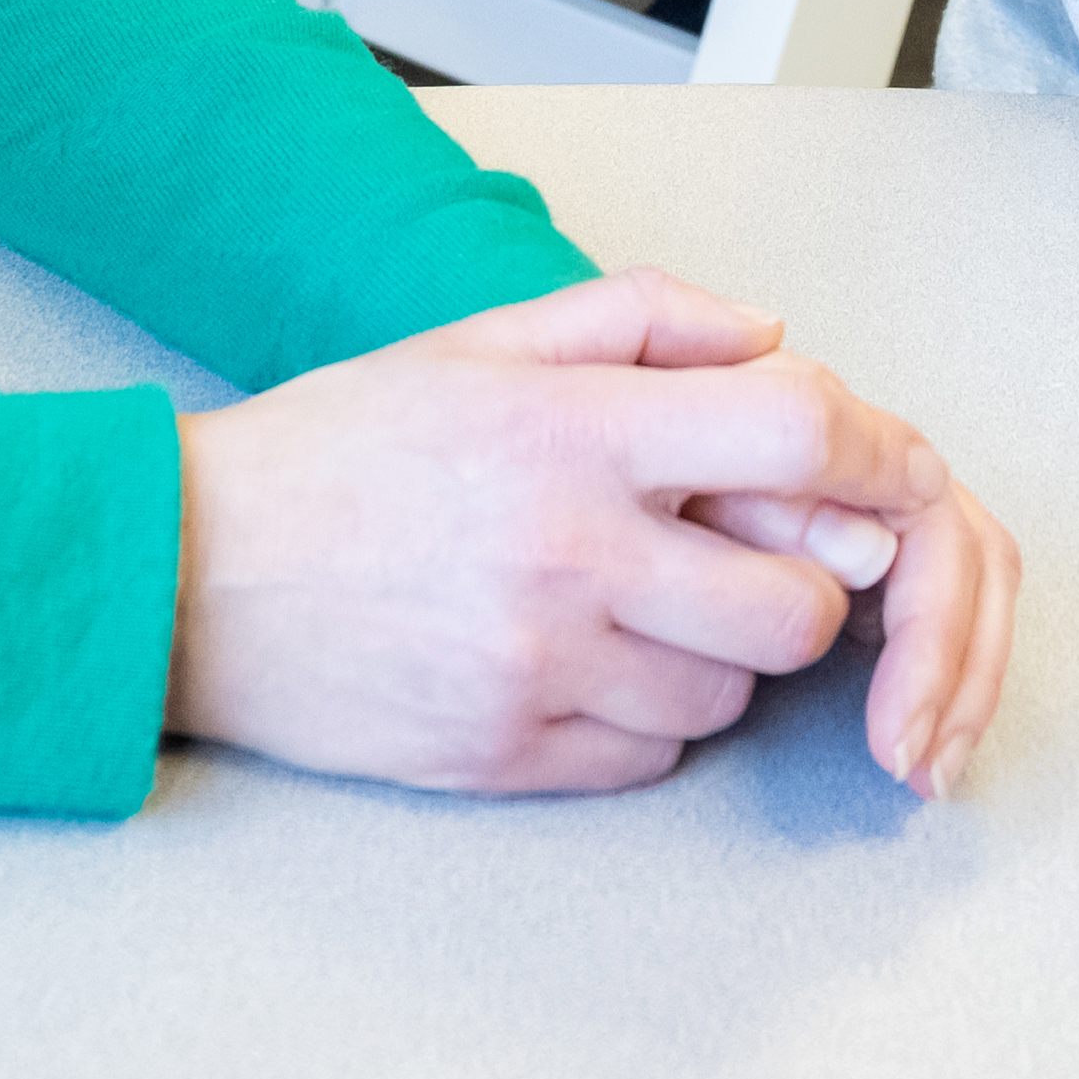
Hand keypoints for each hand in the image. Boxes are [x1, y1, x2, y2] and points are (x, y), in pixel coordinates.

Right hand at [171, 268, 1013, 796]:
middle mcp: (571, 555)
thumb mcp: (478, 342)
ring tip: (638, 601)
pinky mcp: (508, 756)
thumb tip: (770, 337)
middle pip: (799, 605)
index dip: (876, 455)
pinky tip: (584, 661)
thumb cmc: (339, 449)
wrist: (188, 576)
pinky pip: (652, 757)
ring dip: (721, 657)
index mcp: (571, 433)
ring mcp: (542, 668)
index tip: (891, 470)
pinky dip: (649, 719)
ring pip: (731, 696)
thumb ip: (638, 320)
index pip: (797, 433)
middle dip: (801, 582)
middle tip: (741, 549)